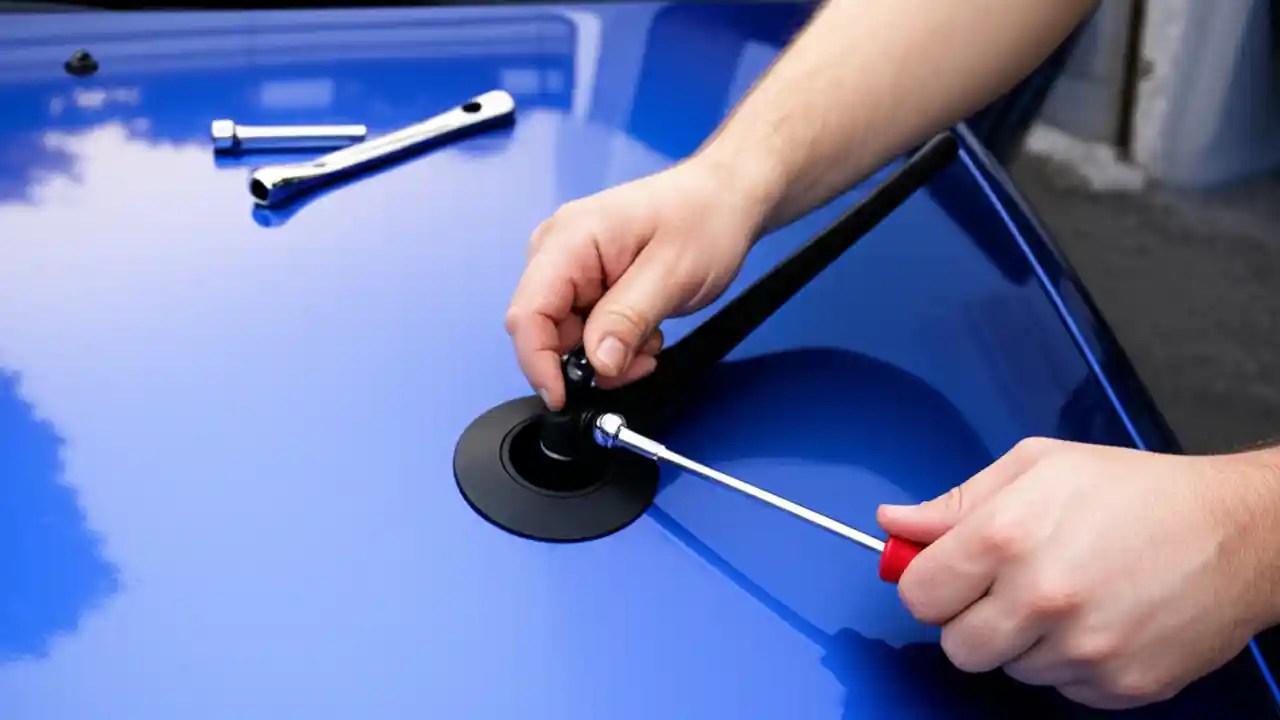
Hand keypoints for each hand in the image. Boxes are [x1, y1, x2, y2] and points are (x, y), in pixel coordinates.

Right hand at [505, 157, 772, 409]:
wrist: (724, 199)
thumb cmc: (704, 219)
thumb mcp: (672, 274)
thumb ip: (627, 319)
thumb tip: (597, 363)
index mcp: (568, 240)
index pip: (528, 313)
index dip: (538, 362)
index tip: (563, 398)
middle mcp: (557, 251)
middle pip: (544, 329)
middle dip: (586, 362)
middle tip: (638, 364)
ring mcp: (571, 266)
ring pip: (566, 336)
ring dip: (606, 355)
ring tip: (650, 342)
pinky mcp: (586, 281)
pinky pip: (584, 328)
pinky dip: (613, 344)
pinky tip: (644, 333)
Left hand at [878, 438, 1279, 708]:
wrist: (1236, 533)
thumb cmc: (1135, 491)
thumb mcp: (1035, 467)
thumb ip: (955, 502)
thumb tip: (894, 522)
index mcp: (1008, 536)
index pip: (919, 595)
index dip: (929, 585)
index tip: (947, 576)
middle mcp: (1042, 598)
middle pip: (956, 646)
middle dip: (969, 619)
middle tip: (1006, 588)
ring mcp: (1084, 649)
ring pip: (1009, 669)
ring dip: (1024, 641)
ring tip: (1067, 594)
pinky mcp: (1120, 686)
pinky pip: (1061, 690)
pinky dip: (1069, 663)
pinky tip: (1098, 619)